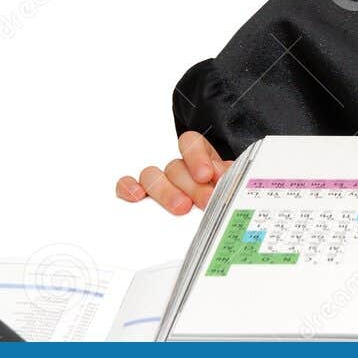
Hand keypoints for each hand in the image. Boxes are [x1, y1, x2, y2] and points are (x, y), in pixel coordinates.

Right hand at [115, 131, 232, 214]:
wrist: (218, 214)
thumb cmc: (221, 195)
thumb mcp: (231, 184)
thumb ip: (230, 178)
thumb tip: (228, 179)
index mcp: (199, 157)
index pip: (190, 143)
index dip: (197, 157)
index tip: (206, 175)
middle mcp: (177, 167)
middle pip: (175, 167)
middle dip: (191, 186)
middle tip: (205, 201)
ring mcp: (158, 181)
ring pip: (152, 176)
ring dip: (166, 192)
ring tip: (181, 207)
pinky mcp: (142, 195)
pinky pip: (126, 185)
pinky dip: (128, 188)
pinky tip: (136, 196)